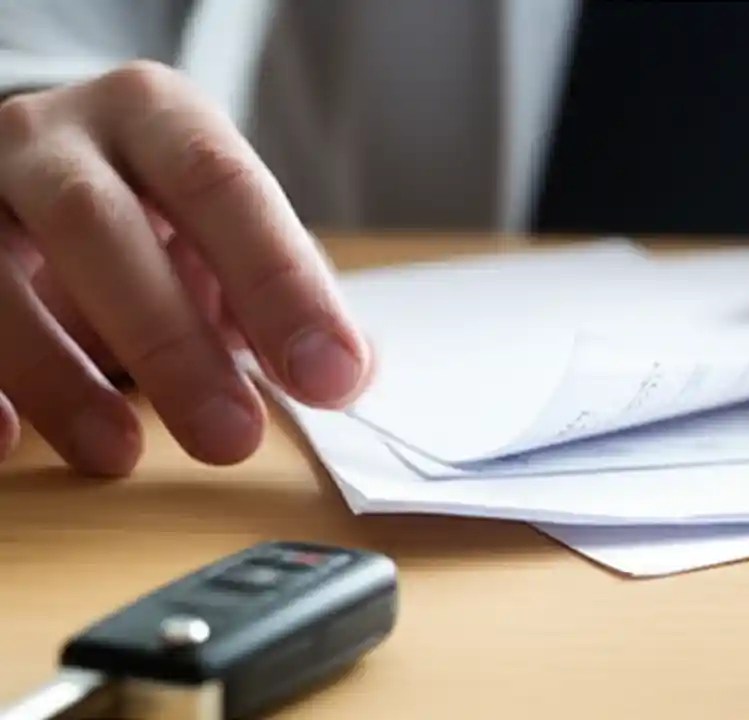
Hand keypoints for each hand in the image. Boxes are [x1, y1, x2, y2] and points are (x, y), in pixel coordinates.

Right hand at [0, 61, 372, 474]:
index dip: (278, 283)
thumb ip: (292, 290)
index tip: (330, 377)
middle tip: (234, 438)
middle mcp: (56, 136)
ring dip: (62, 376)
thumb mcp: (229, 231)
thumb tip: (351, 369)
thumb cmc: (156, 212)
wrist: (41, 170)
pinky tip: (5, 442)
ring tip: (122, 455)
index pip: (223, 186)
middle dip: (171, 341)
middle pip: (101, 225)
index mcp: (158, 117)